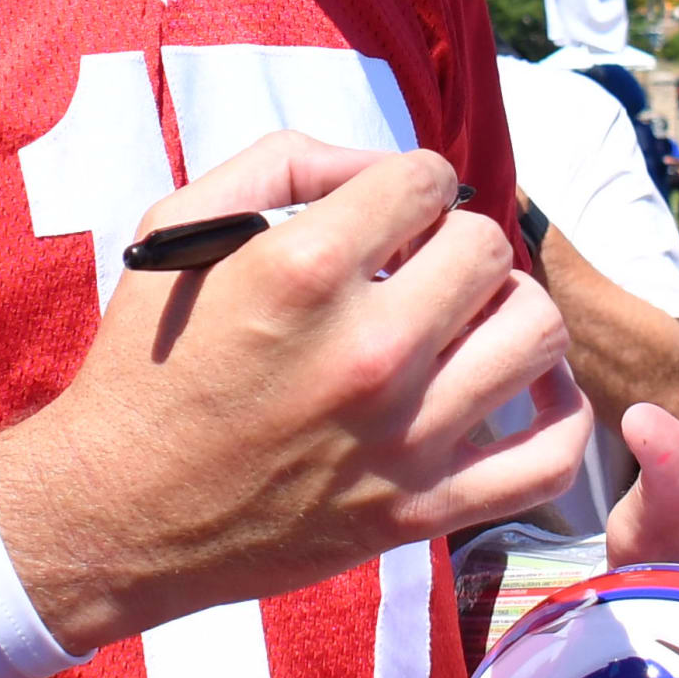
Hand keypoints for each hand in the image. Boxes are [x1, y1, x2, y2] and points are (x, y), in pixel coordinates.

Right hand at [0, 137, 591, 654]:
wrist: (114, 515)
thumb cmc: (145, 364)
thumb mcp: (180, 232)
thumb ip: (282, 166)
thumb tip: (376, 162)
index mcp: (305, 271)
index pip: (429, 180)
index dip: (410, 187)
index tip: (387, 218)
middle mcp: (366, 352)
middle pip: (489, 249)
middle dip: (457, 243)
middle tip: (421, 270)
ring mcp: (402, 439)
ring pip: (537, 336)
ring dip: (512, 312)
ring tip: (471, 322)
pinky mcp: (420, 513)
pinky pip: (548, 461)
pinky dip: (564, 420)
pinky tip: (535, 392)